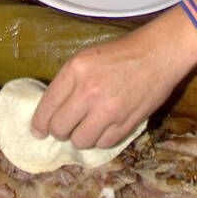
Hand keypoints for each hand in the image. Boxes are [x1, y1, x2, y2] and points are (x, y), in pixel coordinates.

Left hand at [31, 24, 190, 148]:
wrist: (158, 54)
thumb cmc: (122, 53)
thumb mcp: (87, 58)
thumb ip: (68, 83)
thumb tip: (52, 112)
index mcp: (75, 70)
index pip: (47, 106)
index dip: (39, 123)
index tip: (38, 131)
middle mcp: (88, 91)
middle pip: (59, 129)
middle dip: (59, 131)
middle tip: (66, 126)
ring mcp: (108, 110)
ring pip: (79, 141)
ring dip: (81, 136)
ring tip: (88, 125)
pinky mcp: (125, 123)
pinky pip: (102, 144)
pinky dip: (101, 139)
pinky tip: (105, 126)